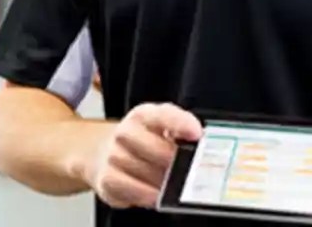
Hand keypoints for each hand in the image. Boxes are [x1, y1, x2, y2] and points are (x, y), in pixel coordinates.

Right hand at [88, 103, 202, 208]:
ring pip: (143, 171)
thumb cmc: (144, 143)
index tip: (197, 134)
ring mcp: (113, 155)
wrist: (107, 153)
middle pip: (154, 147)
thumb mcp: (162, 130)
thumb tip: (204, 152)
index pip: (163, 115)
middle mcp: (126, 132)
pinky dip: (145, 194)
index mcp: (144, 116)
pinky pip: (129, 188)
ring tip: (176, 187)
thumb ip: (181, 136)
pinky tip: (157, 197)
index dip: (180, 123)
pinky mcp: (107, 178)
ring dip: (162, 182)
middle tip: (191, 172)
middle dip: (174, 162)